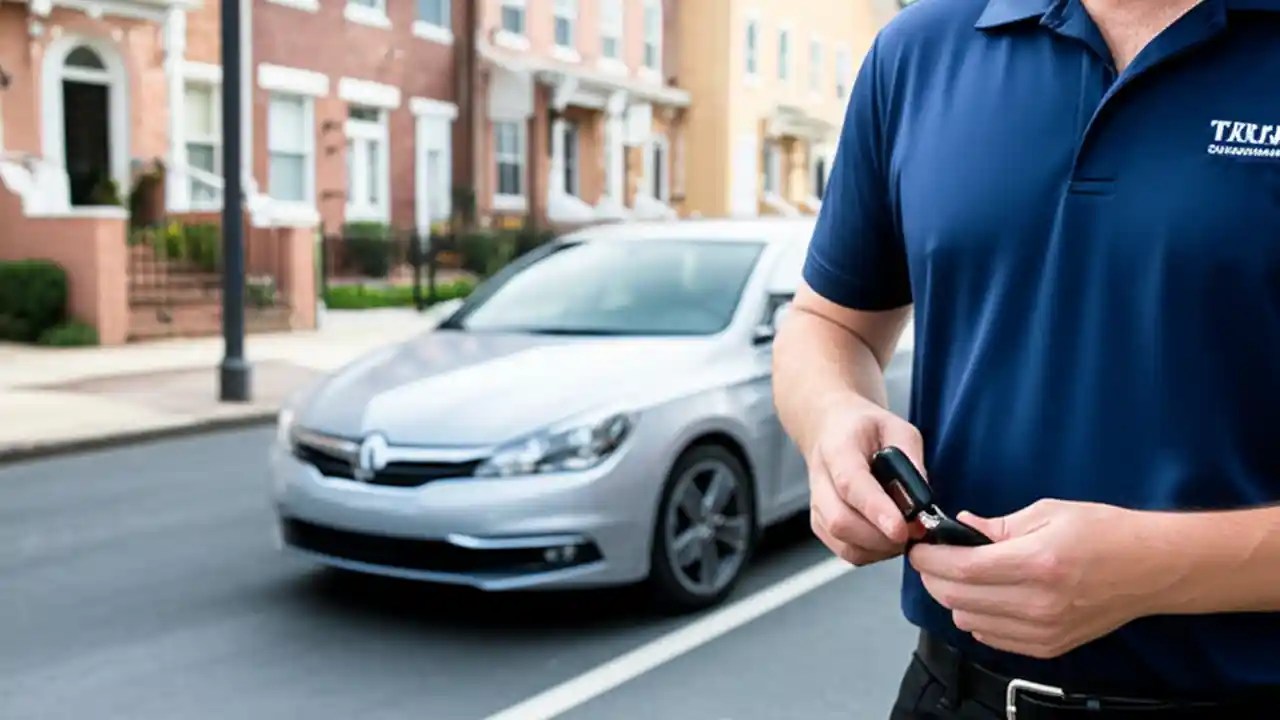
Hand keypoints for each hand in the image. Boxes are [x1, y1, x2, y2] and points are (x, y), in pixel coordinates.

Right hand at [806, 399, 925, 566]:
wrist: (833, 430)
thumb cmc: (866, 429)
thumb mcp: (898, 429)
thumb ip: (911, 462)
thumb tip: (923, 501)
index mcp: (837, 448)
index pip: (851, 484)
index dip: (876, 509)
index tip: (901, 528)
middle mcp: (820, 480)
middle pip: (840, 521)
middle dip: (882, 537)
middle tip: (915, 531)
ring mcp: (817, 506)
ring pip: (843, 542)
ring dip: (880, 548)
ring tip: (904, 533)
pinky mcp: (821, 525)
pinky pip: (846, 551)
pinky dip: (872, 553)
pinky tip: (888, 537)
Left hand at [908, 499, 1169, 658]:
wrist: (1152, 569)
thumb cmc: (1105, 532)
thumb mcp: (1048, 512)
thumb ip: (996, 525)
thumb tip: (959, 526)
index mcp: (1036, 562)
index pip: (961, 569)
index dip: (929, 559)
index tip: (918, 548)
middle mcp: (1038, 602)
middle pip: (957, 597)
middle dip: (934, 576)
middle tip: (932, 558)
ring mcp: (1043, 629)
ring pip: (968, 620)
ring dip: (954, 597)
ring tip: (960, 575)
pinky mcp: (1048, 646)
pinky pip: (990, 637)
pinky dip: (977, 617)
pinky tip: (985, 596)